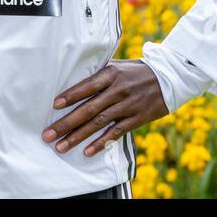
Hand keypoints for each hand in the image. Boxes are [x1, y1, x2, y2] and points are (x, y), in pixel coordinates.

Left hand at [42, 59, 169, 157]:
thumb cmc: (136, 71)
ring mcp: (128, 106)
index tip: (54, 105)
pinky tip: (87, 151)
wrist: (169, 77)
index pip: (87, 86)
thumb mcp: (117, 65)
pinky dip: (101, 143)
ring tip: (61, 146)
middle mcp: (118, 90)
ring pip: (99, 123)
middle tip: (48, 134)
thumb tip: (72, 78)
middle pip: (89, 109)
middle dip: (66, 123)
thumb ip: (98, 74)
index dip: (71, 96)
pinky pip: (116, 133)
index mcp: (111, 74)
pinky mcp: (137, 119)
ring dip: (78, 136)